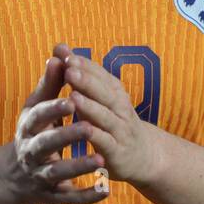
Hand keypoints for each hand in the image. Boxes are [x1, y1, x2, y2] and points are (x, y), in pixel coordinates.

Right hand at [3, 54, 109, 203]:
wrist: (16, 176)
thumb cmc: (34, 132)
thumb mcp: (37, 108)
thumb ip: (50, 84)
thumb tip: (59, 55)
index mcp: (29, 127)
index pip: (39, 116)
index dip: (54, 108)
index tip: (72, 99)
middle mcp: (31, 152)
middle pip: (47, 144)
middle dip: (66, 136)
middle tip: (87, 127)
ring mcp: (40, 175)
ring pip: (58, 173)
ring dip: (78, 167)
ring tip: (100, 160)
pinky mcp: (52, 196)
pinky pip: (69, 198)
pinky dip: (86, 196)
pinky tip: (105, 190)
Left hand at [53, 43, 165, 187]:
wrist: (144, 156)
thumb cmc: (115, 122)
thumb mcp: (101, 98)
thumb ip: (81, 75)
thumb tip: (59, 47)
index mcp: (115, 93)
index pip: (100, 75)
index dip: (84, 64)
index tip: (65, 53)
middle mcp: (120, 109)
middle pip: (104, 92)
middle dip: (87, 80)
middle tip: (69, 68)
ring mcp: (121, 130)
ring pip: (105, 116)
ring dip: (90, 106)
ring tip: (73, 96)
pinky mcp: (117, 152)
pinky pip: (107, 142)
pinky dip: (96, 136)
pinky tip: (83, 130)